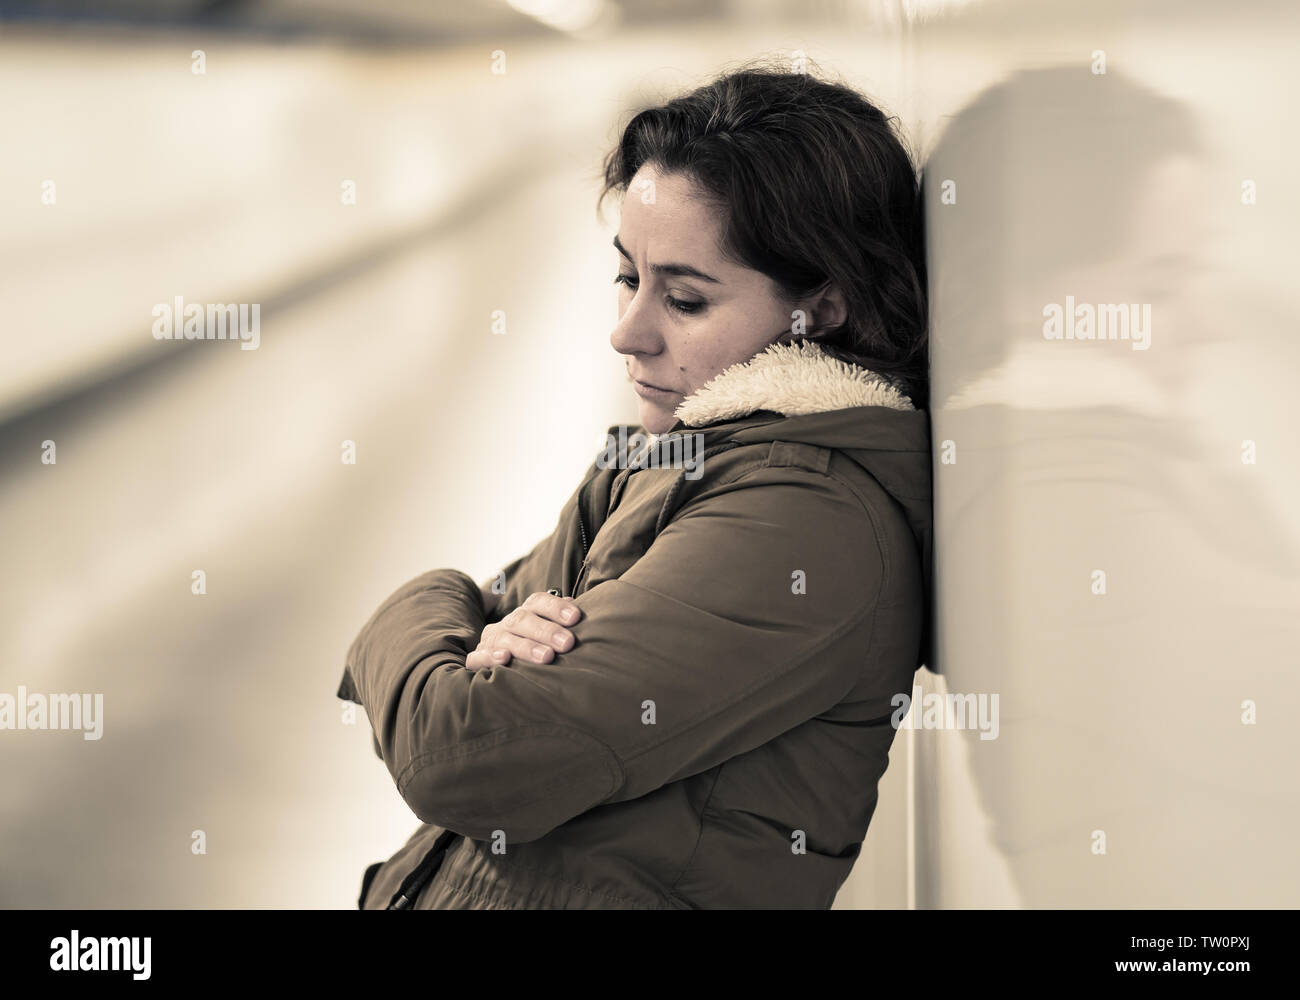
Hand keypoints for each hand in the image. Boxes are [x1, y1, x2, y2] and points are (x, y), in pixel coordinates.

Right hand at [466, 591, 581, 670]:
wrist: (496, 661)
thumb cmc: (533, 646)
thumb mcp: (547, 633)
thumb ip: (562, 622)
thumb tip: (581, 609)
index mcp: (526, 614)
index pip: (538, 602)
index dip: (556, 607)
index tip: (576, 618)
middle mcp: (508, 623)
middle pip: (524, 619)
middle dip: (546, 631)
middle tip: (567, 643)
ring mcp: (491, 641)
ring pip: (505, 639)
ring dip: (526, 647)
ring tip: (547, 657)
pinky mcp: (476, 660)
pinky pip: (478, 657)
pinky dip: (489, 657)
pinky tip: (504, 658)